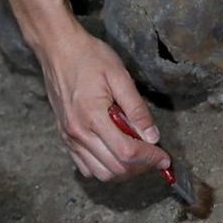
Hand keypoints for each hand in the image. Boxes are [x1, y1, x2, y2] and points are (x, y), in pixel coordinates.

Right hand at [0, 0, 170, 180]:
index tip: (164, 157)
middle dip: (140, 166)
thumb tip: (152, 136)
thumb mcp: (119, 76)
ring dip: (123, 170)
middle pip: (115, 168)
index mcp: (92, 117)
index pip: (126, 152)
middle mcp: (78, 133)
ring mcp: (69, 137)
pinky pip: (84, 166)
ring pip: (100, 173)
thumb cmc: (89, 57)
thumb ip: (136, 108)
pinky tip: (115, 152)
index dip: (150, 158)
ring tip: (137, 155)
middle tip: (154, 155)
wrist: (57, 49)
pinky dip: (103, 167)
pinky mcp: (64, 136)